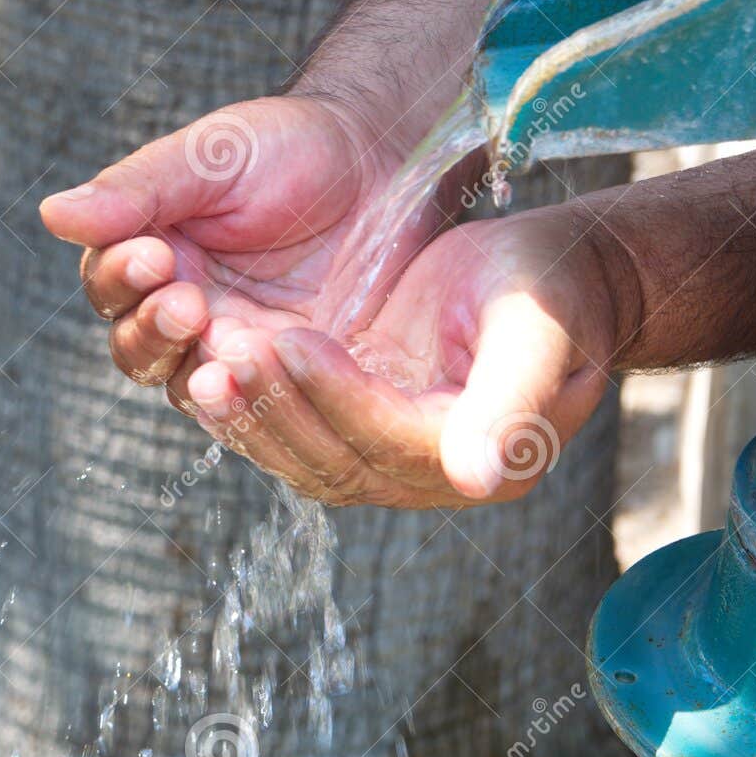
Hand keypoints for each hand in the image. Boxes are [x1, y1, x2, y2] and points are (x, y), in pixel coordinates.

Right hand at [39, 93, 448, 410]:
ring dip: (195, 366)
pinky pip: (252, 403)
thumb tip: (52, 214)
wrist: (382, 164)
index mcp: (150, 255)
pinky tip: (264, 372)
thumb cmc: (290, 147)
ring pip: (184, 384)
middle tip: (189, 301)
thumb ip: (136, 189)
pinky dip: (249, 394)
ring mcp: (233, 348)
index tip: (154, 254)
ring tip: (224, 341)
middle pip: (136, 349)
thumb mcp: (212, 157)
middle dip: (154, 328)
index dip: (121, 277)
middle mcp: (181, 309)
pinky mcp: (286, 376)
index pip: (108, 288)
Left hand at [186, 206, 622, 505]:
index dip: (340, 397)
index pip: (393, 442)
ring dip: (252, 413)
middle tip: (223, 352)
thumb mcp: (537, 327)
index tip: (291, 340)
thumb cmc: (551, 288)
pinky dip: (250, 410)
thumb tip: (478, 479)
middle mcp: (436, 474)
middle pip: (338, 463)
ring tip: (207, 362)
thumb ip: (511, 403)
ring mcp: (392, 457)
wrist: (550, 277)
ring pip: (306, 459)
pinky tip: (204, 372)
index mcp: (490, 457)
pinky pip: (293, 437)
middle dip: (278, 407)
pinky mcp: (358, 429)